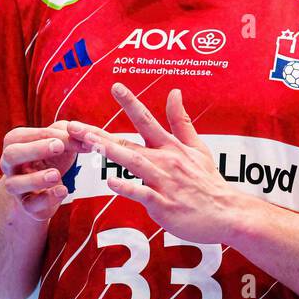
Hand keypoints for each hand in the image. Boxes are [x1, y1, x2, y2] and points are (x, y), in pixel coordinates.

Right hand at [0, 121, 85, 221]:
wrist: (44, 187)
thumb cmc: (51, 157)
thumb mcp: (60, 139)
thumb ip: (70, 133)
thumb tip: (84, 135)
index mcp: (15, 143)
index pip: (26, 135)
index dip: (51, 134)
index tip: (74, 137)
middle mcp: (10, 165)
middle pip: (11, 155)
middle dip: (35, 149)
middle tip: (59, 147)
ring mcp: (16, 186)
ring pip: (15, 184)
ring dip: (36, 179)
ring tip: (56, 174)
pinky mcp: (27, 205)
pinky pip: (31, 205)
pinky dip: (48, 198)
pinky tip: (62, 190)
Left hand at [67, 84, 251, 244]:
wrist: (225, 211)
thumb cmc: (207, 181)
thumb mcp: (197, 147)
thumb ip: (181, 121)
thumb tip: (174, 92)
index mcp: (170, 147)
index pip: (146, 120)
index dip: (130, 102)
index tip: (115, 86)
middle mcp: (165, 160)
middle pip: (128, 143)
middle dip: (99, 134)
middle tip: (74, 127)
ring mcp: (164, 182)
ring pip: (133, 163)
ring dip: (110, 153)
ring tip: (89, 144)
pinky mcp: (164, 204)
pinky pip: (143, 194)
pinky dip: (127, 188)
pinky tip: (110, 182)